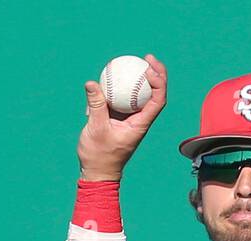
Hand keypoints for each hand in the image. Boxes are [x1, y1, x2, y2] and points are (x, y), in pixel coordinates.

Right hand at [77, 54, 168, 181]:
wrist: (98, 172)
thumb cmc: (99, 155)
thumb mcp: (95, 129)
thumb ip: (95, 105)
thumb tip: (91, 83)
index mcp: (141, 124)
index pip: (158, 100)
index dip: (158, 82)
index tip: (148, 69)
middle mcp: (140, 120)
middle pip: (155, 93)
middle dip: (156, 73)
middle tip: (147, 57)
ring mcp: (131, 119)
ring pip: (141, 95)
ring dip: (141, 78)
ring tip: (135, 61)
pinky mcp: (120, 119)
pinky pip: (124, 99)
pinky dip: (122, 87)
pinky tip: (113, 76)